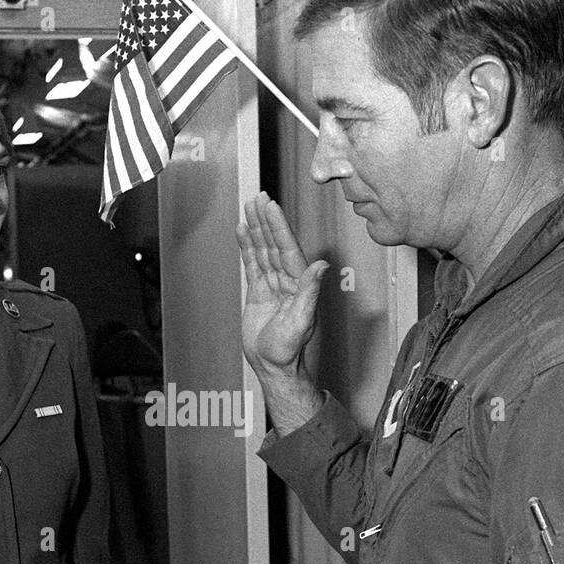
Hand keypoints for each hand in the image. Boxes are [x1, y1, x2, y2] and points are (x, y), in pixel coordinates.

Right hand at [237, 192, 328, 379]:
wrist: (273, 366)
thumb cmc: (289, 349)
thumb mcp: (301, 320)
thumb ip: (309, 291)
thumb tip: (321, 265)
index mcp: (298, 283)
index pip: (287, 248)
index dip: (279, 227)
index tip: (271, 207)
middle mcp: (287, 280)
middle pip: (275, 244)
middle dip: (267, 220)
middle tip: (259, 197)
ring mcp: (272, 284)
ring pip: (263, 250)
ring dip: (257, 229)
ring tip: (250, 206)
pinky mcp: (258, 292)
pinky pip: (252, 264)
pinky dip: (247, 247)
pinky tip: (243, 231)